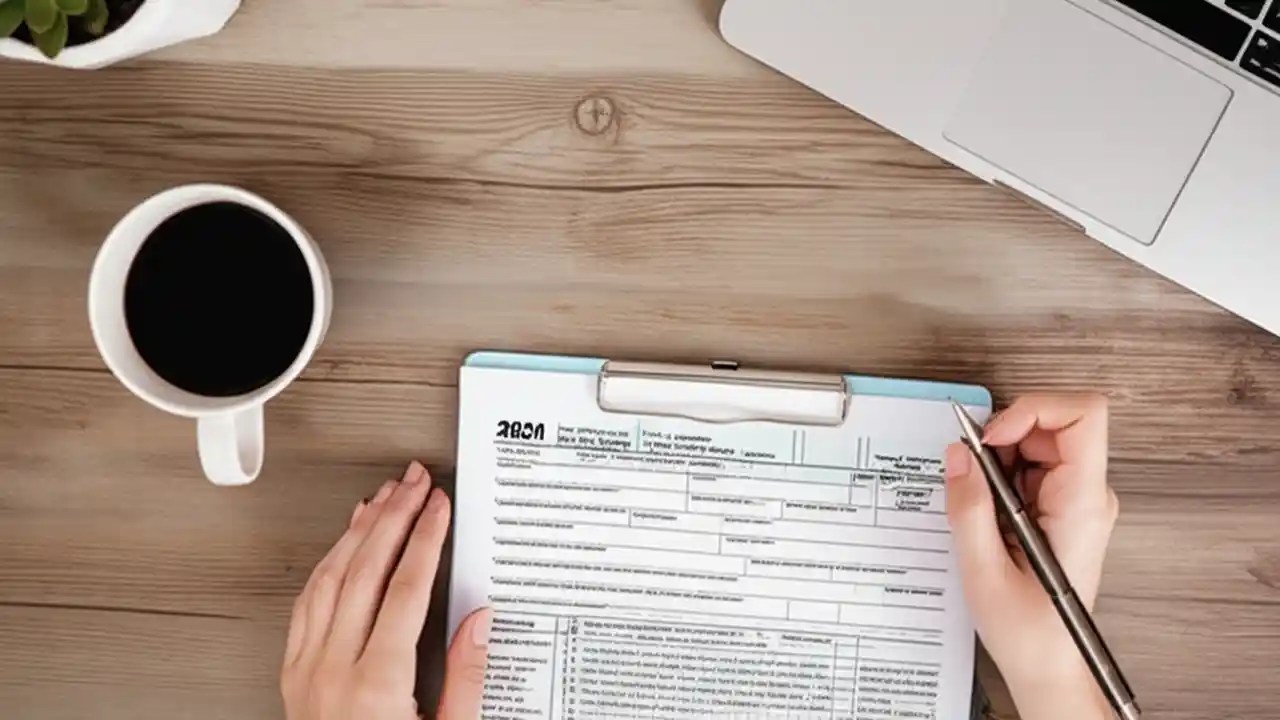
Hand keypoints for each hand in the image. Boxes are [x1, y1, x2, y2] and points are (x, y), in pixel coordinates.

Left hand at [282, 462, 491, 719]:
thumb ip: (466, 679)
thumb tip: (478, 620)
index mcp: (378, 684)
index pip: (407, 588)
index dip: (426, 538)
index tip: (439, 506)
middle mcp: (334, 670)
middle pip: (365, 570)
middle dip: (394, 516)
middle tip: (413, 481)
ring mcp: (306, 671)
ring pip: (329, 579)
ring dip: (357, 532)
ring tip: (382, 499)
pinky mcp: (293, 676)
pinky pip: (306, 604)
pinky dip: (327, 565)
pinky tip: (343, 547)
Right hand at [944, 394, 1118, 719]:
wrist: (1049, 665)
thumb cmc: (1029, 633)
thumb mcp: (984, 572)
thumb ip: (969, 508)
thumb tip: (959, 455)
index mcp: (1082, 506)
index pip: (1084, 415)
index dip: (1034, 408)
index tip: (992, 435)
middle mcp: (1089, 495)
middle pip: (1055, 422)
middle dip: (1004, 436)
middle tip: (972, 472)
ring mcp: (1078, 498)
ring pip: (1039, 439)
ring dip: (1000, 458)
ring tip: (981, 503)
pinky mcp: (1063, 504)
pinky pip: (1032, 463)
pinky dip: (1001, 474)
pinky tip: (989, 511)